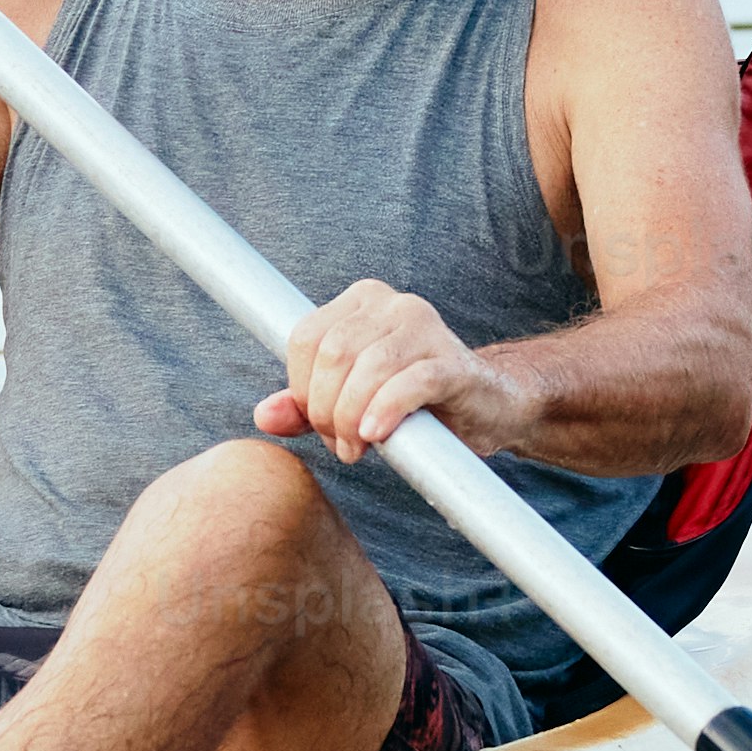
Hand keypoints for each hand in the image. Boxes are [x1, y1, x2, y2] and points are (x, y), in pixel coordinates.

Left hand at [261, 280, 519, 461]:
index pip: (305, 337)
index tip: (321, 425)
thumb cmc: (414, 403)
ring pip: (368, 368)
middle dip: (327, 409)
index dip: (303, 389)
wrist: (488, 409)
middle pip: (333, 354)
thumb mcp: (350, 403)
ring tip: (359, 448)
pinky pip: (411, 382)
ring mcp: (427, 329)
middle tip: (341, 444)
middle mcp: (394, 304)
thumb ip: (305, 407)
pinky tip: (377, 434)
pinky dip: (386, 410)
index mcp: (362, 302)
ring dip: (352, 418)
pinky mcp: (454, 364)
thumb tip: (264, 416)